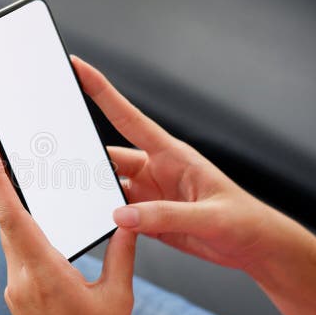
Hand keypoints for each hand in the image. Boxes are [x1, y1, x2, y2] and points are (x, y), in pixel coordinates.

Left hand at [0, 134, 132, 314]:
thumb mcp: (119, 298)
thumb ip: (122, 253)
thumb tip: (127, 219)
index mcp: (44, 275)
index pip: (12, 215)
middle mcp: (20, 281)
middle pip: (5, 221)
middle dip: (2, 183)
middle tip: (0, 147)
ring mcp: (14, 292)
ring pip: (8, 238)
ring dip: (12, 209)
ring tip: (18, 179)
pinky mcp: (16, 300)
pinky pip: (15, 256)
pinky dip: (22, 233)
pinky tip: (36, 225)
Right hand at [72, 55, 282, 272]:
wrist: (255, 248)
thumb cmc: (243, 221)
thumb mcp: (208, 217)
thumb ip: (164, 216)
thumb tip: (121, 215)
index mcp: (172, 154)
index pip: (128, 116)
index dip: (101, 90)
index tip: (78, 67)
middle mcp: (156, 169)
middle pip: (109, 157)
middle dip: (85, 158)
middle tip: (60, 162)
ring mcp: (150, 194)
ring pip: (109, 186)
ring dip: (95, 194)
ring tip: (77, 202)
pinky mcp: (148, 217)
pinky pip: (117, 213)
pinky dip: (105, 218)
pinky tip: (96, 225)